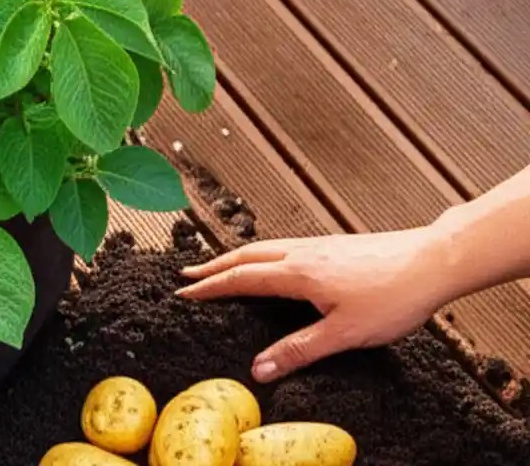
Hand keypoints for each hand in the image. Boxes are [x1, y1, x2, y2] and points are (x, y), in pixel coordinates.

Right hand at [176, 227, 458, 382]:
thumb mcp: (344, 334)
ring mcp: (318, 246)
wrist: (432, 261)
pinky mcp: (333, 247)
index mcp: (297, 273)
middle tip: (187, 273)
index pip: (241, 278)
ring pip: (264, 247)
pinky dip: (262, 253)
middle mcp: (302, 253)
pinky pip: (283, 246)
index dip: (210, 286)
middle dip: (213, 265)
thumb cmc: (393, 295)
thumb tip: (260, 368)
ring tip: (219, 265)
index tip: (183, 292)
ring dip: (235, 256)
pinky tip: (272, 262)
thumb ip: (299, 350)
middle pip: (245, 255)